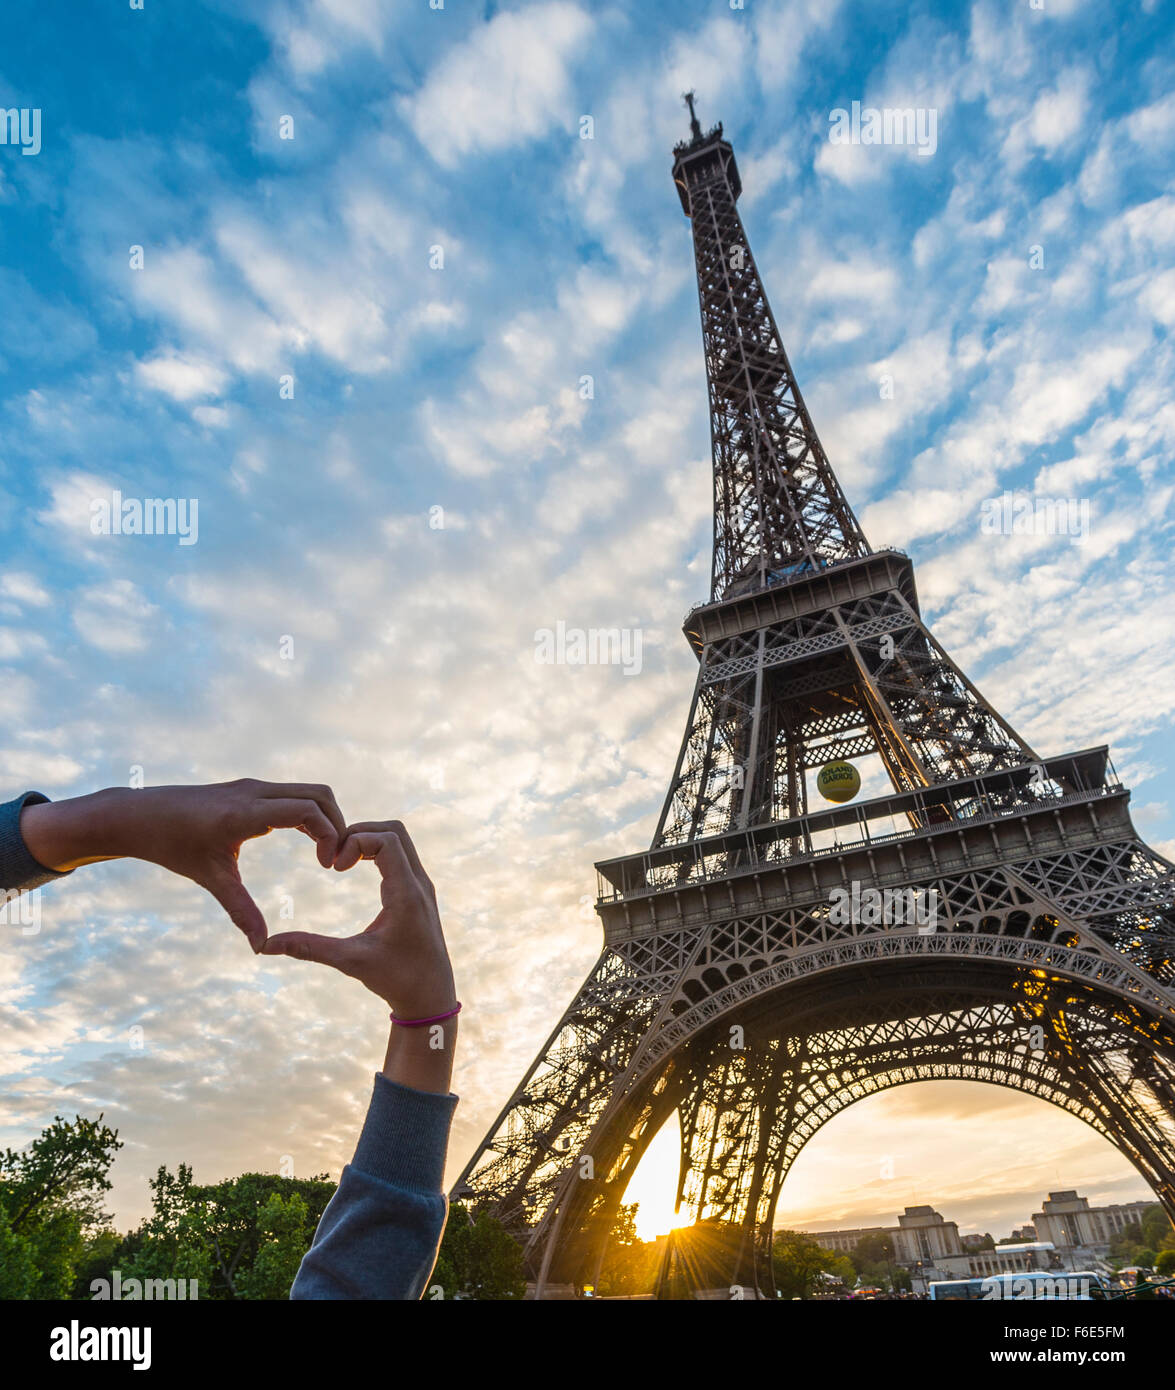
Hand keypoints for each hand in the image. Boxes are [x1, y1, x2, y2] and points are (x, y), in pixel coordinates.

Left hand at [19, 779, 346, 951]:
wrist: (137, 814)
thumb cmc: (170, 845)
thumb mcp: (209, 878)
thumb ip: (240, 910)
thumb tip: (260, 947)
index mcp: (245, 812)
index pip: (307, 809)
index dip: (329, 835)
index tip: (328, 866)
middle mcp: (254, 792)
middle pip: (319, 794)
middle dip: (337, 825)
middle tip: (336, 860)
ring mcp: (253, 787)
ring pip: (309, 791)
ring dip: (325, 818)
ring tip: (326, 853)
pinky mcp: (250, 789)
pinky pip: (293, 794)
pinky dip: (310, 814)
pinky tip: (308, 842)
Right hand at [260, 820, 454, 1018]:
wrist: (431, 996)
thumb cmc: (396, 979)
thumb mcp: (350, 962)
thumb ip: (309, 948)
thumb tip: (265, 946)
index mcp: (406, 894)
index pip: (387, 840)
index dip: (355, 842)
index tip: (335, 868)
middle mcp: (419, 883)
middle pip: (395, 830)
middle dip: (360, 833)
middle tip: (334, 857)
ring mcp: (422, 885)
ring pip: (400, 839)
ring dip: (369, 840)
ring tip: (342, 861)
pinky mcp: (420, 891)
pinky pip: (401, 854)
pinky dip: (378, 851)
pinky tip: (355, 868)